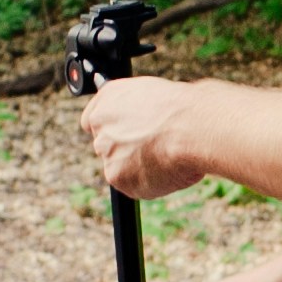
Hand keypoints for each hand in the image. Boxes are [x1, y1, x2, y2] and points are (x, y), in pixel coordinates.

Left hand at [81, 79, 206, 197]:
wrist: (189, 128)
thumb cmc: (182, 109)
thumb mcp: (155, 96)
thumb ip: (137, 110)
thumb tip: (141, 123)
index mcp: (108, 99)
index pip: (93, 120)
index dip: (112, 130)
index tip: (126, 136)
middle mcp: (100, 124)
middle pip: (106, 145)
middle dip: (126, 150)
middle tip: (153, 149)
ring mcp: (106, 152)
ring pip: (120, 167)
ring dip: (139, 167)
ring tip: (166, 157)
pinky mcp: (116, 177)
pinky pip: (133, 185)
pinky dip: (149, 183)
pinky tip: (166, 170)